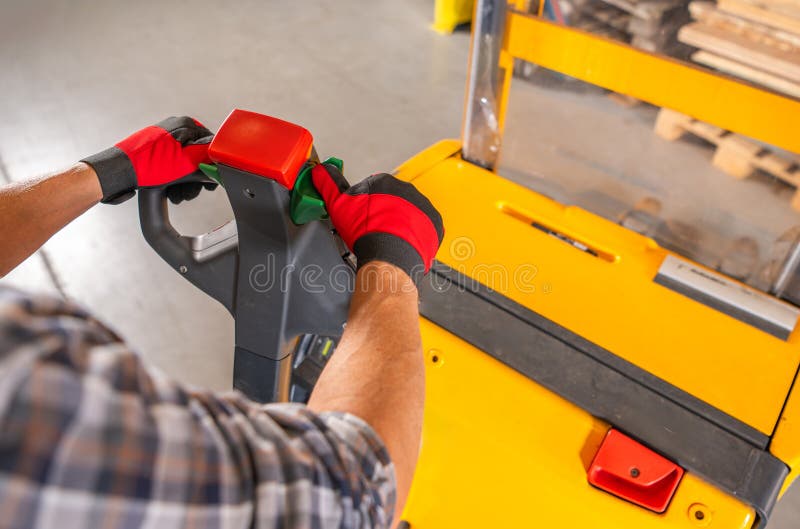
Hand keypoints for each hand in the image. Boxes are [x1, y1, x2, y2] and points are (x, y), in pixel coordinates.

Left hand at [81, 116, 214, 203]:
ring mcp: (164, 138)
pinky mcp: (156, 149)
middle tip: (194, 190)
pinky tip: (171, 188)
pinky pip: (174, 163)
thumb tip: (221, 156)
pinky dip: (176, 177)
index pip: (211, 143)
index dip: (213, 164)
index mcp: (185, 124)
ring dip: (186, 180)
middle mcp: (175, 128)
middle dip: (197, 175)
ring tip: (179, 193)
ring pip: (186, 161)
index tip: (212, 181)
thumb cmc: (149, 165)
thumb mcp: (187, 161)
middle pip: (198, 153)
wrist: (121, 171)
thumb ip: (208, 155)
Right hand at [311, 163, 443, 283]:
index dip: (364, 206)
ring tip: (388, 240)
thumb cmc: (365, 233)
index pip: (373, 189)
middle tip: (373, 232)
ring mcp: (423, 206)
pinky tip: (403, 244)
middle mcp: (407, 190)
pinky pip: (425, 227)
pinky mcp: (435, 224)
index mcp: (384, 181)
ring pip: (408, 214)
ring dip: (400, 224)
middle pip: (392, 201)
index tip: (361, 219)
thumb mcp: (337, 205)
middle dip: (383, 214)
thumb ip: (329, 183)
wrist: (389, 257)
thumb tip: (320, 169)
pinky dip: (416, 235)